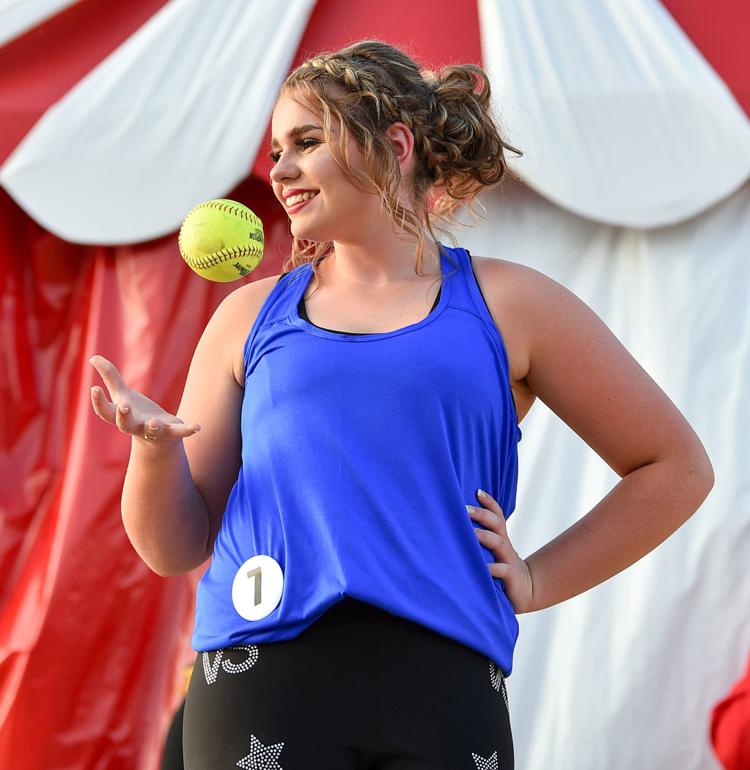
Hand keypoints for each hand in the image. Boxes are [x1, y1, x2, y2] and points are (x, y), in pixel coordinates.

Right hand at [89, 355, 199, 443]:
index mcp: (122, 416)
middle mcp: (136, 426)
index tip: (94, 388)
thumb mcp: (123, 394)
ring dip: (153, 427)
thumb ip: (110, 377)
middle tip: (124, 407)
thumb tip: (93, 357)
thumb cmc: (136, 413)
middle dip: (123, 417)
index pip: (105, 412)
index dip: (98, 402)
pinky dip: (188, 429)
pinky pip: (180, 432)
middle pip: (125, 425)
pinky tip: (197, 426)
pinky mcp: (172, 432)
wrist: (157, 440)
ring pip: (152, 430)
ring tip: (154, 422)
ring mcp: (154, 431)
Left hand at [468, 489, 533, 613]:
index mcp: (500, 537)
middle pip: (496, 523)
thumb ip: (481, 539)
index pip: (497, 515)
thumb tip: (453, 526)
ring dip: (484, 536)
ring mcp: (508, 559)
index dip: (489, 502)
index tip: (477, 491)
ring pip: (498, 542)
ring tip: (471, 533)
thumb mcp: (495, 551)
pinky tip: (482, 568)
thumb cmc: (502, 567)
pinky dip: (492, 568)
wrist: (528, 590)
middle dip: (482, 514)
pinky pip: (502, 570)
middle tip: (465, 508)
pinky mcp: (511, 575)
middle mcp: (505, 545)